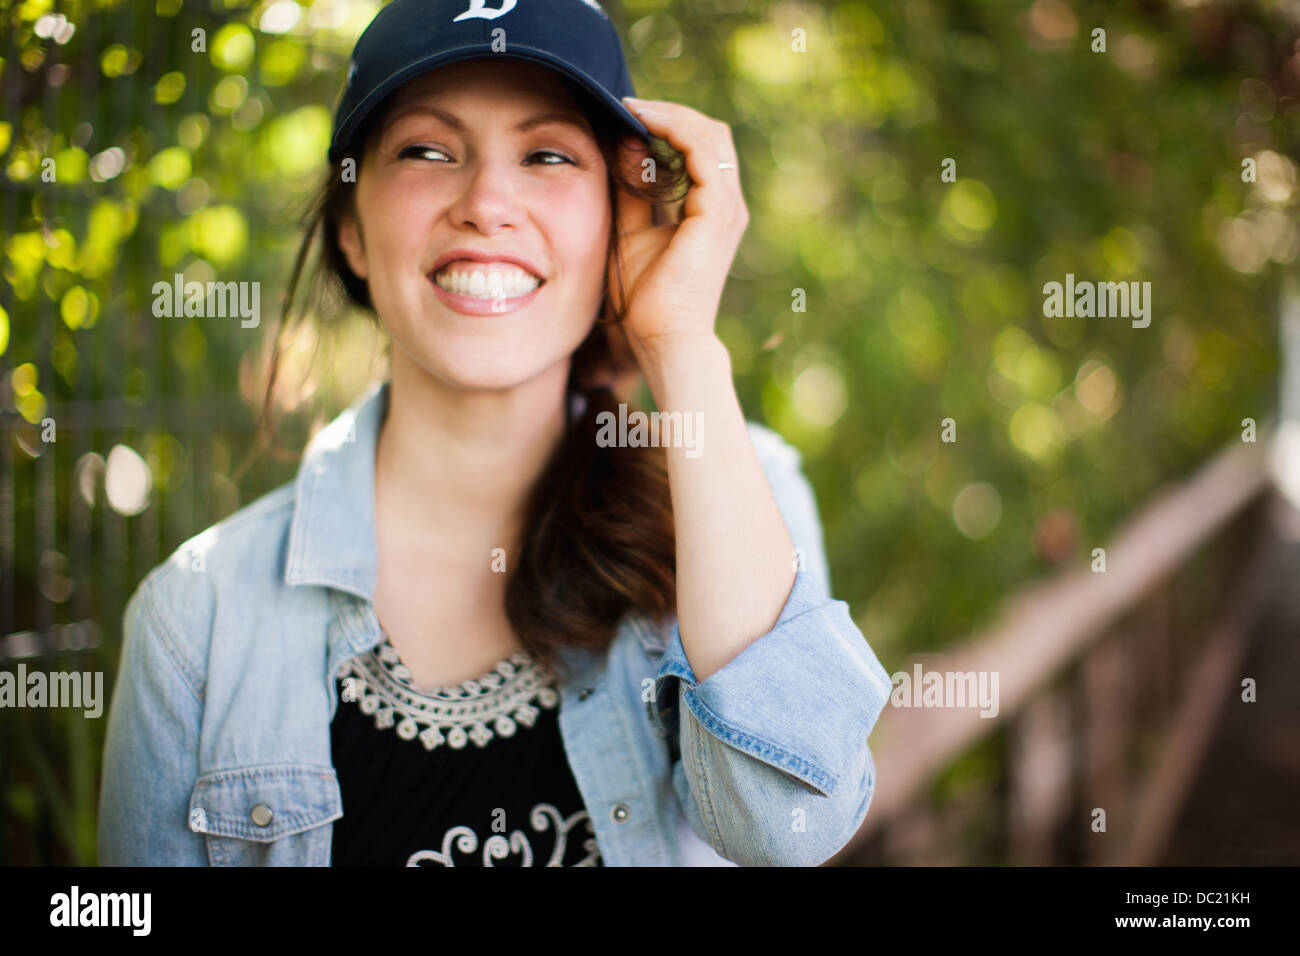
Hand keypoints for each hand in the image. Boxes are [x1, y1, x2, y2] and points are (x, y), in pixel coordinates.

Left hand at [606, 97, 748, 370]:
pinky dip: (673, 130)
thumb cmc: (647, 299)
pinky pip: (701, 151)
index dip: (667, 124)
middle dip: (669, 113)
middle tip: (628, 105)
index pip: (700, 148)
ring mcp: (726, 207)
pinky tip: (640, 125)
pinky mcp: (717, 212)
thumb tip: (623, 143)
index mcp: (711, 210)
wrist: (663, 338)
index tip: (626, 114)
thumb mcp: (631, 232)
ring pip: (708, 135)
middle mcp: (726, 204)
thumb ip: (632, 190)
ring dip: (669, 115)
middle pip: (710, 134)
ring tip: (630, 108)